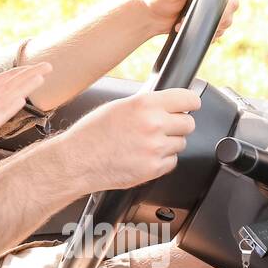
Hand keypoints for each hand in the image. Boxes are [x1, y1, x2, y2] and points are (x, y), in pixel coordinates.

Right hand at [56, 87, 201, 191]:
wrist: (77, 161)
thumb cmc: (91, 134)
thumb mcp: (117, 107)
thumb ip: (145, 104)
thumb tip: (165, 104)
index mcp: (144, 104)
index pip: (187, 99)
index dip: (190, 102)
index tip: (190, 105)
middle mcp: (153, 125)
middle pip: (188, 123)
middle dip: (178, 125)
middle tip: (161, 127)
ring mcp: (155, 148)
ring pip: (181, 143)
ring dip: (168, 143)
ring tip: (145, 143)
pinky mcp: (154, 168)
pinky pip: (172, 161)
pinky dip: (162, 160)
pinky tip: (143, 156)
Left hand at [143, 0, 237, 38]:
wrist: (150, 16)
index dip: (222, 7)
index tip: (207, 16)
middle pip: (230, 9)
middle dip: (212, 20)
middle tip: (188, 22)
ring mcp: (212, 6)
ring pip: (225, 21)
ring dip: (207, 28)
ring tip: (184, 25)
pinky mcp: (208, 18)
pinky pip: (217, 29)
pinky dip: (207, 34)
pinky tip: (191, 31)